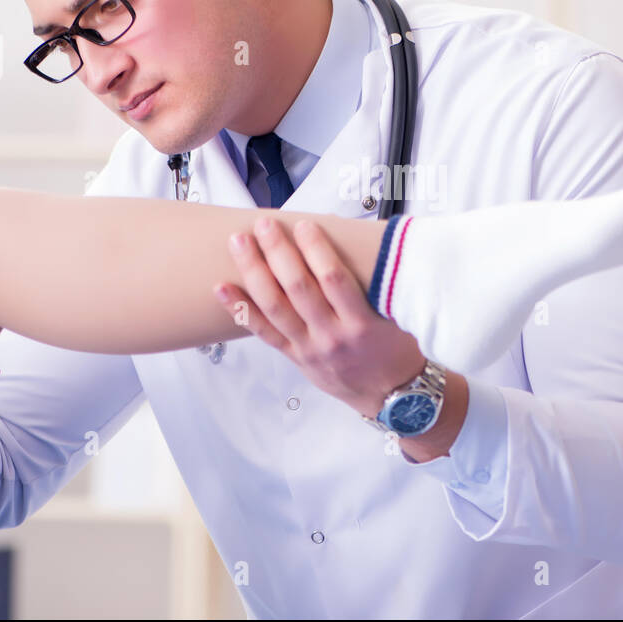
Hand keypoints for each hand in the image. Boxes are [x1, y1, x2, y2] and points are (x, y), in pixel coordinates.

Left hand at [214, 217, 424, 415]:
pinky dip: (240, 309)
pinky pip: (263, 332)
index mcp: (361, 323)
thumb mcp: (399, 316)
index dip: (316, 249)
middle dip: (278, 252)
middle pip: (298, 288)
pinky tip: (223, 288)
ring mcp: (310, 348)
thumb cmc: (398, 351)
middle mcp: (332, 336)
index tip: (304, 224)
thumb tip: (362, 241)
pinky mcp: (296, 357)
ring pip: (275, 306)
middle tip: (265, 225)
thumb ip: (378, 286)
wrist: (393, 397)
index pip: (333, 278)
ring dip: (254, 272)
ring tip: (239, 243)